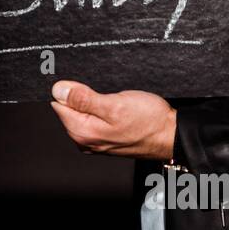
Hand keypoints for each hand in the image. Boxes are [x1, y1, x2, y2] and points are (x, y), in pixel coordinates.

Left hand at [50, 80, 176, 159]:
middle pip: (68, 109)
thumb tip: (58, 90)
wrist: (169, 135)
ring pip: (81, 113)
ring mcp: (94, 141)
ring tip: (113, 102)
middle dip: (82, 97)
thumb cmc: (148, 121)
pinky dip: (100, 110)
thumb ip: (83, 99)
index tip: (89, 88)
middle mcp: (84, 140)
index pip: (58, 104)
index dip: (71, 90)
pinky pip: (92, 119)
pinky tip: (115, 109)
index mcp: (82, 132)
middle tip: (106, 95)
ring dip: (93, 103)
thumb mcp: (114, 104)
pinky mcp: (103, 138)